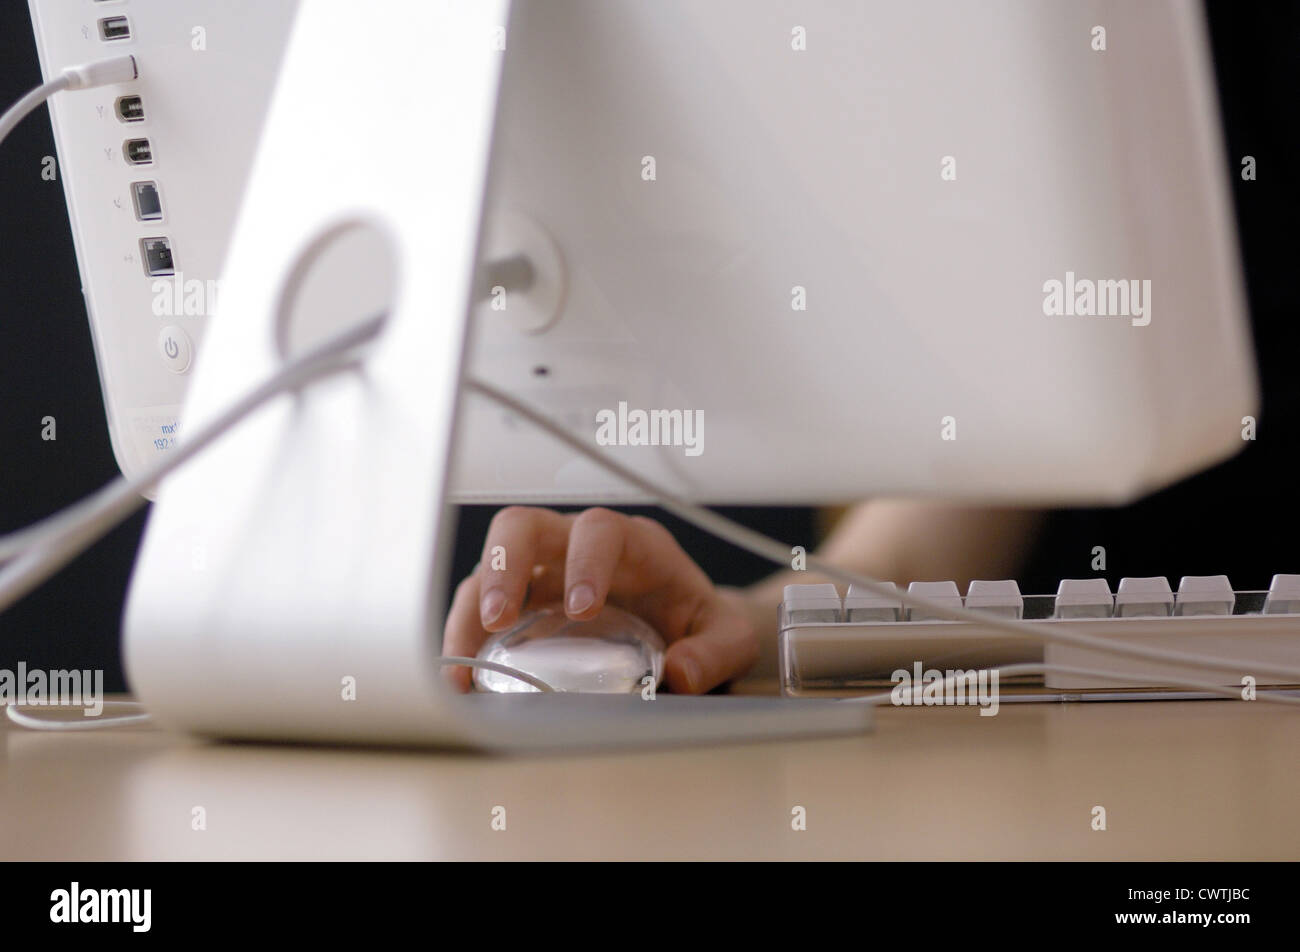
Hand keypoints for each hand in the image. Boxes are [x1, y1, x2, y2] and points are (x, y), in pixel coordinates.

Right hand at [442, 507, 757, 693]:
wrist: (686, 632)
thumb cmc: (700, 624)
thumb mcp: (729, 639)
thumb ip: (716, 652)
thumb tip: (682, 673)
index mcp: (633, 545)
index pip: (601, 530)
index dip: (586, 561)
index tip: (581, 608)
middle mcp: (578, 547)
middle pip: (526, 526)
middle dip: (505, 566)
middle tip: (498, 618)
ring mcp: (543, 571)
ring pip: (491, 562)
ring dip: (472, 604)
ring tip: (465, 661)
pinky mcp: (521, 600)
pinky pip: (479, 603)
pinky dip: (466, 635)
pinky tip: (463, 677)